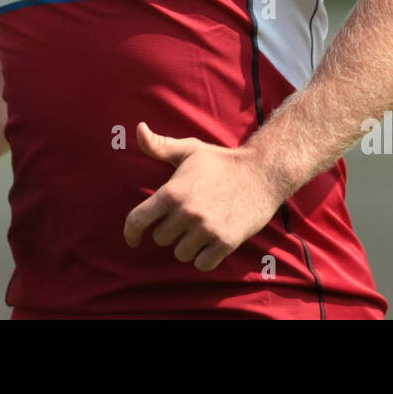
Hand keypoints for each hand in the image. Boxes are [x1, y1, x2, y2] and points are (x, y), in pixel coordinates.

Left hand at [123, 122, 285, 270]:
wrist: (262, 173)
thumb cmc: (222, 161)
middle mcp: (186, 212)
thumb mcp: (190, 149)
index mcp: (172, 192)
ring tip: (201, 229)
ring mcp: (206, 228)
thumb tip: (138, 129)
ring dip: (189, 245)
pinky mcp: (225, 242)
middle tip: (188, 218)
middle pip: (161, 239)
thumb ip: (160, 145)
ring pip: (181, 253)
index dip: (130, 233)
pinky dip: (205, 257)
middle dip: (171, 231)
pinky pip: (202, 264)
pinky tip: (212, 243)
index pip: (137, 220)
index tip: (132, 239)